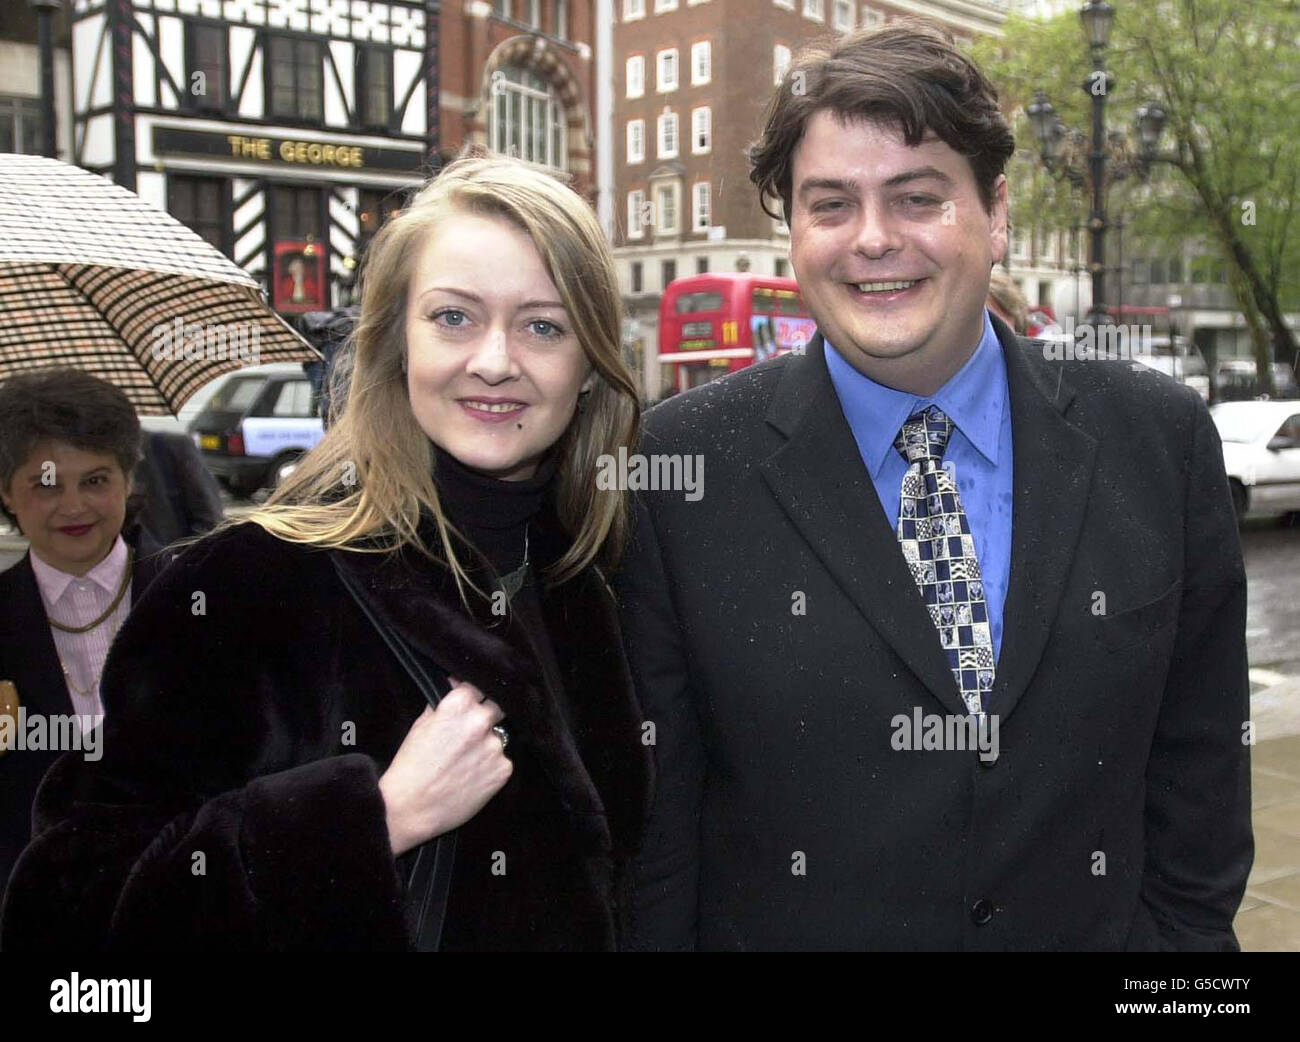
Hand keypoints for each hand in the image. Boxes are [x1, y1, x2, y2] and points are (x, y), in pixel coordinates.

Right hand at [378, 681, 512, 856]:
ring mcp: (495, 746)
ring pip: (499, 736)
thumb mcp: (421, 725)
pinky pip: (502, 760)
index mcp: (459, 705)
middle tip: (470, 733)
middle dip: (485, 715)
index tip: (470, 703)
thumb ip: (444, 703)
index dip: (472, 695)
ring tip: (466, 761)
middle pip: (495, 707)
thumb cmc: (411, 766)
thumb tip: (457, 685)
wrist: (411, 808)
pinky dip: (491, 765)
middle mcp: (481, 721)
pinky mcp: (503, 769)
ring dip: (488, 743)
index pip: (477, 686)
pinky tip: (472, 775)